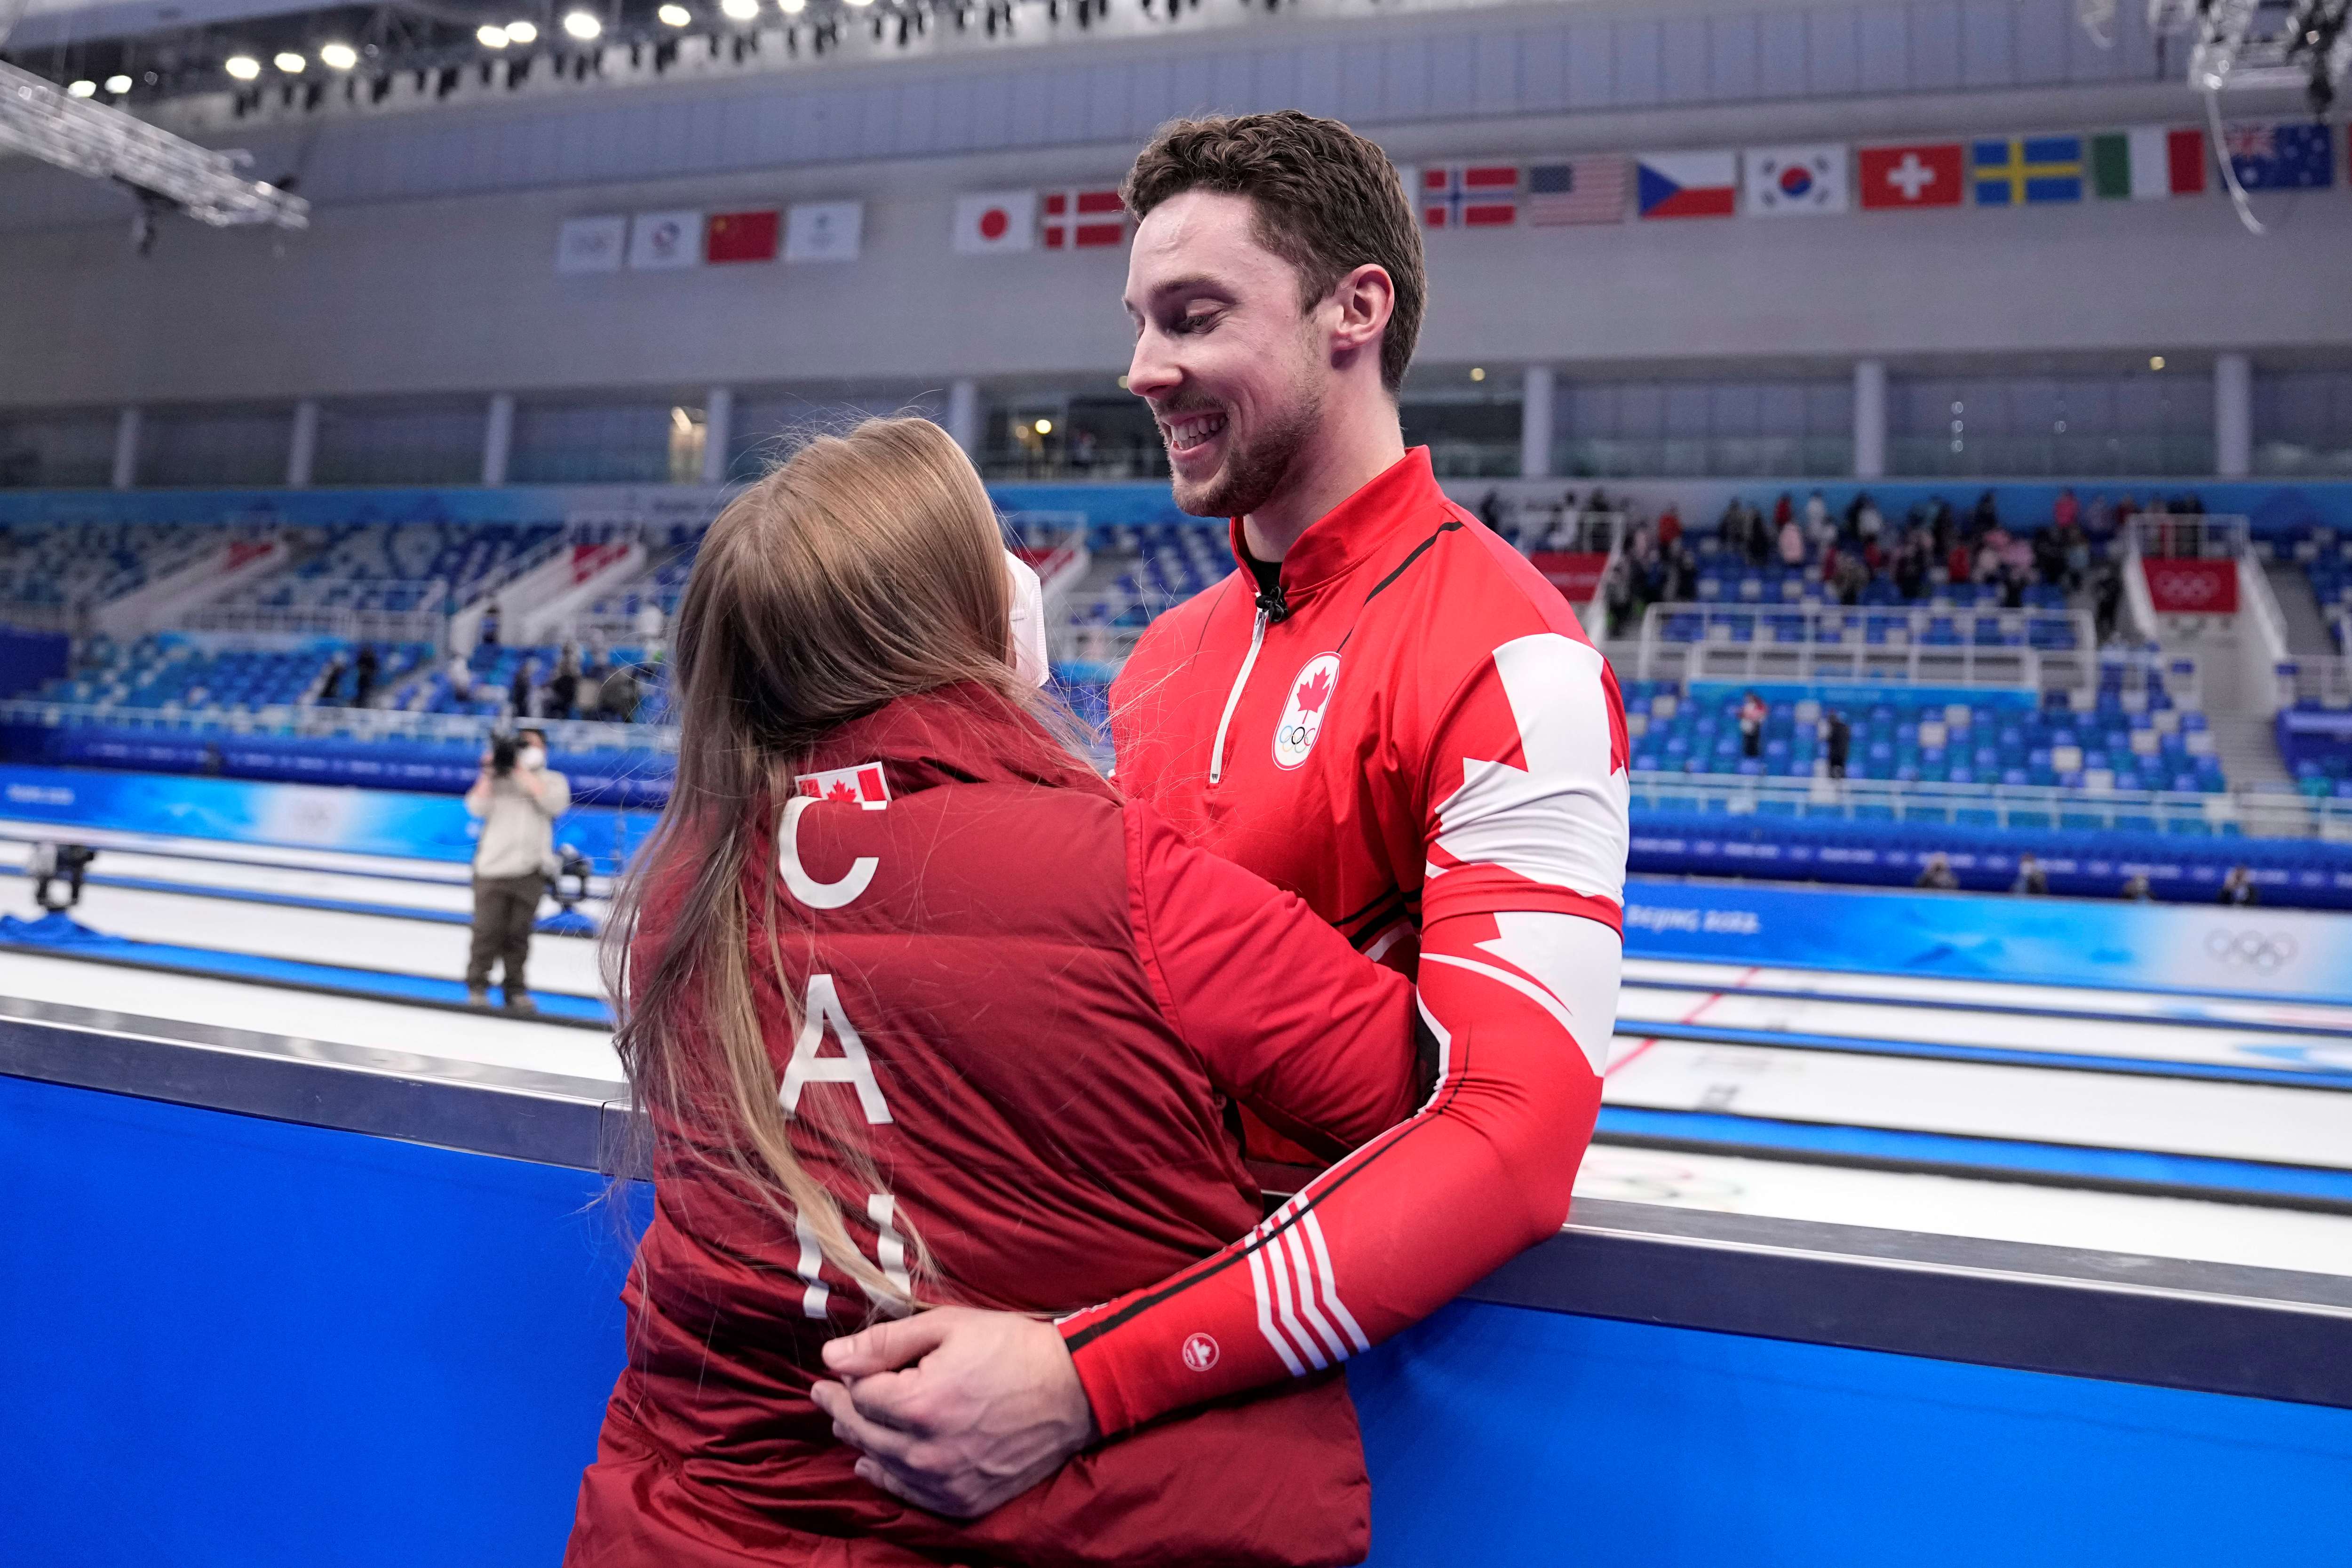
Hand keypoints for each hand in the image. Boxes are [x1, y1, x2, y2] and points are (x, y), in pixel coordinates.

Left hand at [810, 1307, 1096, 1518]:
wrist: (1074, 1389)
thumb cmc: (1012, 1348)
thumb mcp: (949, 1326)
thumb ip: (885, 1342)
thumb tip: (832, 1357)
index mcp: (919, 1404)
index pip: (859, 1395)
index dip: (848, 1377)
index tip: (842, 1368)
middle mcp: (926, 1451)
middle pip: (862, 1432)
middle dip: (840, 1409)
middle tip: (825, 1395)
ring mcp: (946, 1482)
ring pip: (881, 1465)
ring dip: (859, 1441)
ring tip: (845, 1423)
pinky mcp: (966, 1500)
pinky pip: (910, 1495)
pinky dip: (886, 1478)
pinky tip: (872, 1465)